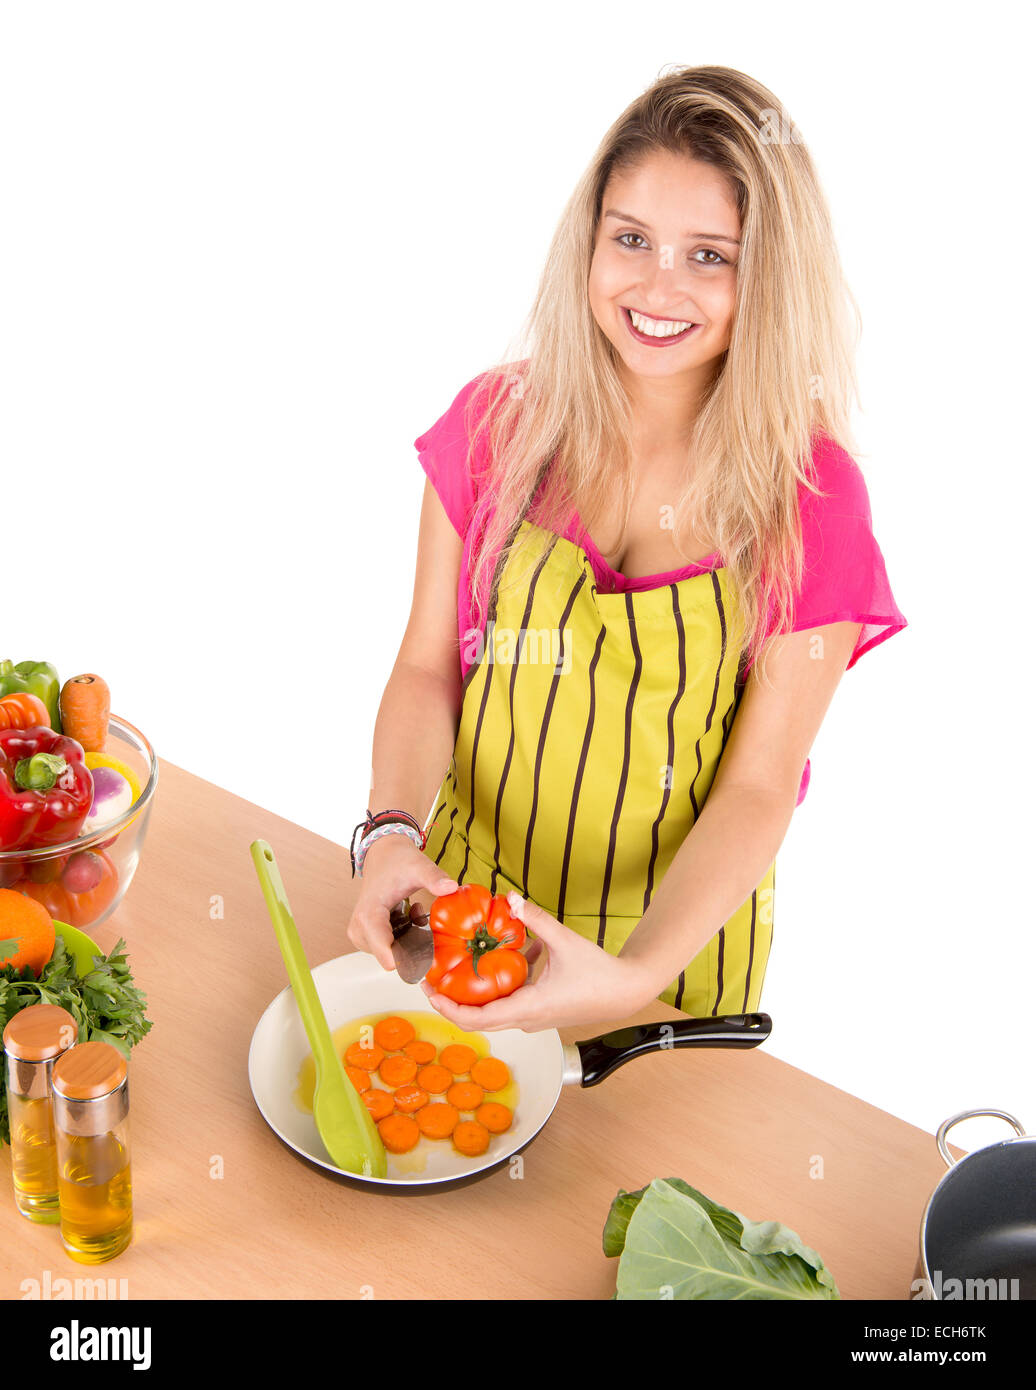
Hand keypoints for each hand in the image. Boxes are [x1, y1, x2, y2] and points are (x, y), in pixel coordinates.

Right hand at [346, 835, 457, 970]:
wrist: (382, 855)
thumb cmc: (397, 861)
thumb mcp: (418, 866)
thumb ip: (434, 878)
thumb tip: (452, 887)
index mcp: (369, 915)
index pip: (383, 950)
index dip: (407, 960)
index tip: (428, 960)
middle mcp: (360, 929)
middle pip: (392, 955)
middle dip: (415, 946)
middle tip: (423, 919)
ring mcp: (362, 936)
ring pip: (394, 953)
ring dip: (411, 939)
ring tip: (414, 912)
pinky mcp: (368, 937)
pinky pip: (393, 948)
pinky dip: (407, 936)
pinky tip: (409, 915)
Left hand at [420, 891, 654, 1031]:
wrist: (625, 993)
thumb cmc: (599, 973)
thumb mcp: (564, 941)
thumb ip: (536, 919)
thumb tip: (511, 898)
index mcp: (528, 1008)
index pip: (478, 1020)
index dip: (449, 1009)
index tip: (430, 993)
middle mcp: (527, 1019)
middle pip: (478, 1019)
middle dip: (452, 1001)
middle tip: (432, 979)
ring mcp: (533, 1018)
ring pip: (494, 1011)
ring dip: (475, 992)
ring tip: (459, 966)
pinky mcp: (540, 1011)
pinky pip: (511, 1001)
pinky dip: (501, 984)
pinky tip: (508, 955)